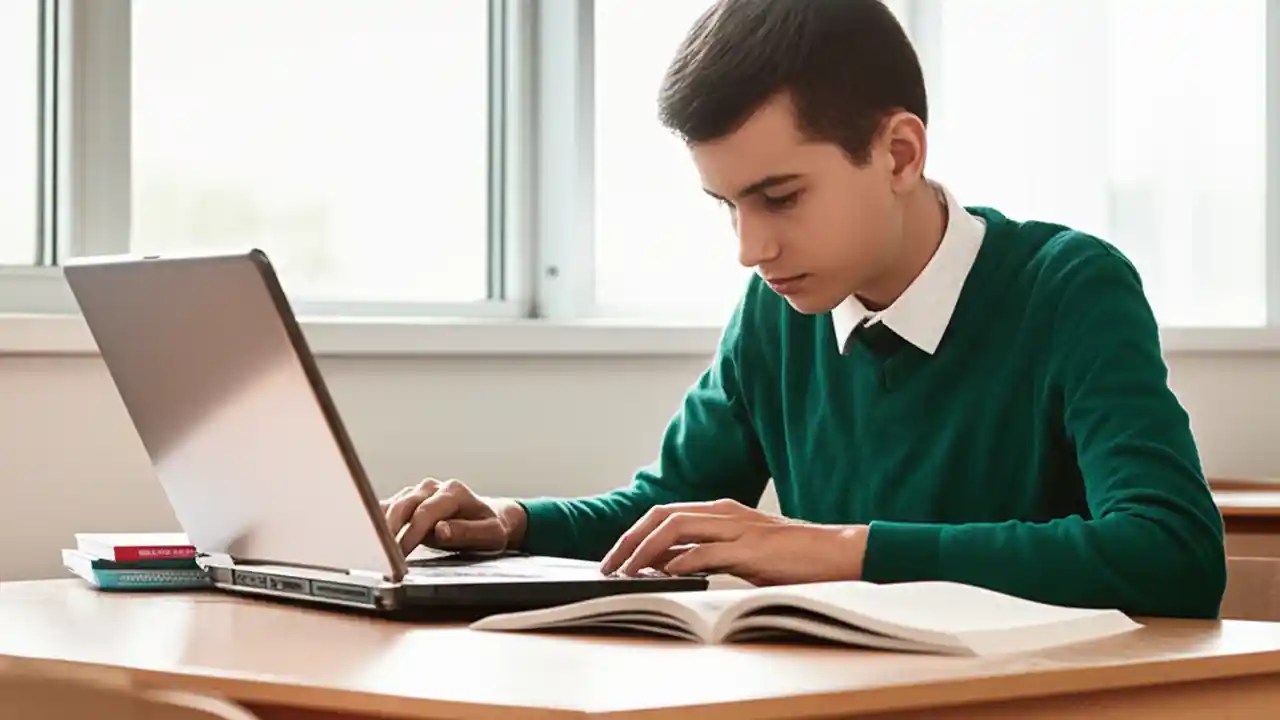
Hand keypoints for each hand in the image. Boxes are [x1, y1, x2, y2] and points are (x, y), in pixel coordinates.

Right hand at [380, 478, 526, 555]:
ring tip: (369, 548)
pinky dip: (375, 521)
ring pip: (391, 505)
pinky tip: (365, 536)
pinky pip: (386, 508)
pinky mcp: (406, 500)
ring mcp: (417, 492)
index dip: (411, 533)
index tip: (399, 554)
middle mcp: (433, 488)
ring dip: (379, 526)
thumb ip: (467, 532)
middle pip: (404, 505)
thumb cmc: (490, 527)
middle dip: (390, 530)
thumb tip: (441, 530)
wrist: (489, 516)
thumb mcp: (490, 534)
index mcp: (454, 492)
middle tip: (379, 555)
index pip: (426, 512)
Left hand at [599, 499, 867, 585]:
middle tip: (610, 565)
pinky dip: (681, 562)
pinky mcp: (752, 549)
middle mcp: (724, 512)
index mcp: (720, 511)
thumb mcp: (741, 551)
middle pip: (662, 515)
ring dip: (646, 550)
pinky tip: (666, 575)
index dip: (634, 533)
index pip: (664, 514)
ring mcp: (738, 528)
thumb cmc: (791, 556)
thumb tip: (666, 567)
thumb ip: (706, 553)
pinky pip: (707, 551)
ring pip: (677, 527)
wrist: (836, 552)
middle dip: (630, 539)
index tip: (615, 557)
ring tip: (628, 571)